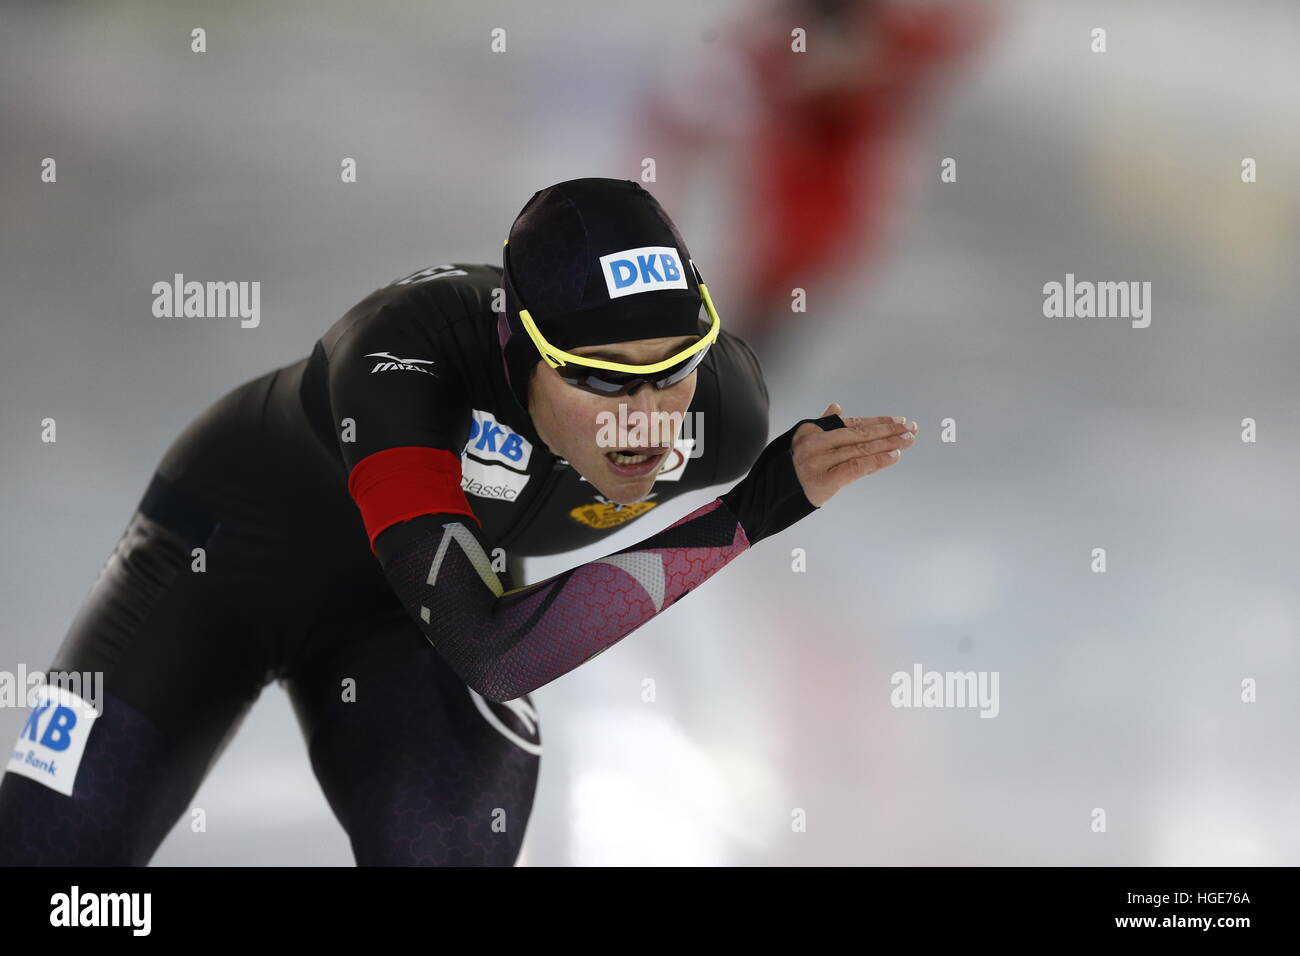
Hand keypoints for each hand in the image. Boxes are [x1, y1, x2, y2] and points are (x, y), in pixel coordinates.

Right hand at [793, 402, 916, 506]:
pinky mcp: (824, 480)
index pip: (852, 423)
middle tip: (911, 428)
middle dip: (889, 431)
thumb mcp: (801, 442)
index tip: (898, 421)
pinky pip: (857, 467)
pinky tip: (895, 456)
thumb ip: (821, 424)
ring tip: (909, 440)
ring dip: (889, 444)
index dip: (878, 422)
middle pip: (860, 434)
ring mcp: (818, 461)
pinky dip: (878, 460)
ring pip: (862, 449)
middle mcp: (814, 443)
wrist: (769, 498)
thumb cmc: (789, 471)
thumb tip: (836, 407)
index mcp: (811, 430)